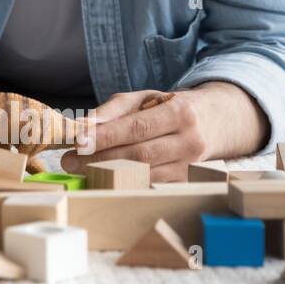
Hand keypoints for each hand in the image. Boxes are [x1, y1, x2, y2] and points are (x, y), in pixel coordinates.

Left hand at [60, 88, 207, 182]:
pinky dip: (124, 183)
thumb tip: (84, 124)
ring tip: (80, 169)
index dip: (106, 136)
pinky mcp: (185, 183)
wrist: (214, 123)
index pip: (137, 127)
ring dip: (108, 173)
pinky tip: (103, 178)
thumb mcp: (145, 98)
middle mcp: (190, 141)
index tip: (78, 141)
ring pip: (144, 174)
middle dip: (100, 158)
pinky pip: (150, 185)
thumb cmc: (169, 107)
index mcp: (180, 113)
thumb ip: (113, 110)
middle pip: (139, 154)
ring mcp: (190, 166)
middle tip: (69, 160)